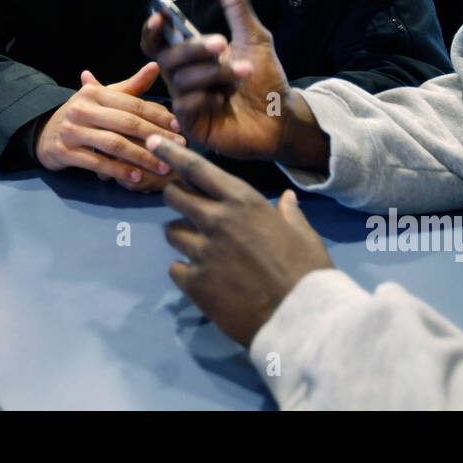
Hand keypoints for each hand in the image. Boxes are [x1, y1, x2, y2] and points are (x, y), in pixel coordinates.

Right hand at [34, 61, 186, 191]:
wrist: (44, 132)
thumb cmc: (83, 114)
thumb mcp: (103, 97)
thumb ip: (131, 87)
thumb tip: (156, 66)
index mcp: (95, 93)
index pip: (133, 104)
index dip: (158, 116)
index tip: (179, 128)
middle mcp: (82, 109)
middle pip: (126, 123)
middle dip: (155, 137)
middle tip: (178, 149)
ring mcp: (71, 131)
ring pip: (114, 144)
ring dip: (142, 157)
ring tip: (163, 166)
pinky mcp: (64, 152)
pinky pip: (96, 162)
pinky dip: (118, 170)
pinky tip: (136, 177)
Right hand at [141, 0, 303, 160]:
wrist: (282, 116)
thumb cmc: (265, 79)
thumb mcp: (253, 37)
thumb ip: (236, 6)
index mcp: (190, 56)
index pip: (157, 41)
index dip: (152, 29)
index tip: (161, 16)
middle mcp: (182, 78)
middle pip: (168, 57)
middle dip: (196, 48)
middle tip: (223, 43)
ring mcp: (185, 102)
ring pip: (182, 80)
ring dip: (216, 74)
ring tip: (243, 75)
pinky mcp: (191, 125)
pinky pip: (186, 104)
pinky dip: (207, 97)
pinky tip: (225, 100)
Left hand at [147, 136, 333, 346]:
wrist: (299, 319)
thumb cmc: (308, 273)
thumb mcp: (304, 235)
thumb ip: (289, 214)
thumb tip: (287, 198)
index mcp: (244, 202)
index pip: (197, 168)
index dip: (171, 154)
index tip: (154, 142)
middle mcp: (217, 220)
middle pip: (174, 196)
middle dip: (175, 197)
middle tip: (186, 209)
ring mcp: (202, 251)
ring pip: (172, 232)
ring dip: (183, 237)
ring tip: (203, 250)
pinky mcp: (194, 282)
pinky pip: (175, 268)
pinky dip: (186, 272)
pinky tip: (205, 280)